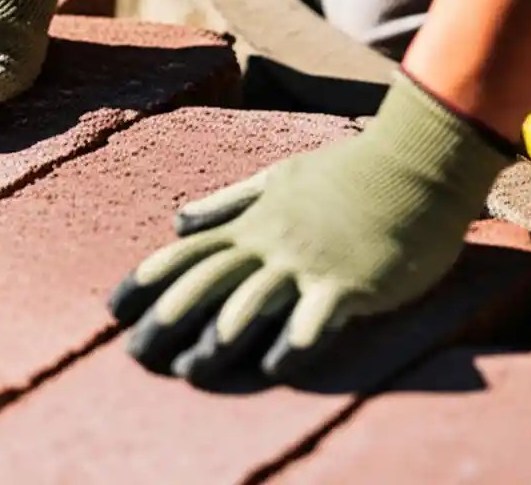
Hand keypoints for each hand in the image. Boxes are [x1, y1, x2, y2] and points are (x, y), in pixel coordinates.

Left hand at [109, 73, 512, 382]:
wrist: (418, 159)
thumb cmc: (349, 170)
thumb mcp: (278, 176)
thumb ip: (228, 202)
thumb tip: (177, 219)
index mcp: (254, 223)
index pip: (187, 253)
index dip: (146, 281)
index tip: (112, 309)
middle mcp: (272, 244)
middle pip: (208, 283)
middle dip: (168, 320)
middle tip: (137, 355)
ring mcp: (311, 262)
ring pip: (254, 301)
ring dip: (221, 338)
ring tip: (193, 371)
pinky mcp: (353, 281)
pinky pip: (319, 315)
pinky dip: (297, 341)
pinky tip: (276, 367)